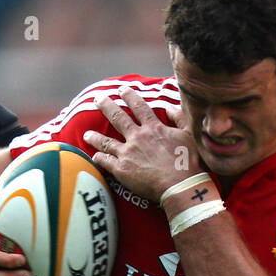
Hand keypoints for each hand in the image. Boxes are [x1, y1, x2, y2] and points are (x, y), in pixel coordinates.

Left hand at [82, 88, 200, 201]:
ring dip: (95, 137)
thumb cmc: (188, 162)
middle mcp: (137, 137)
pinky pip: (106, 162)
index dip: (129, 96)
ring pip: (106, 142)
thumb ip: (179, 119)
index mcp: (153, 128)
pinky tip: (94, 157)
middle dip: (106, 106)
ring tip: (86, 134)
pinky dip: (99, 158)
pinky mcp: (122, 170)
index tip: (122, 89)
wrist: (180, 186)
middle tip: (98, 99)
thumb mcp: (189, 135)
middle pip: (118, 118)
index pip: (138, 107)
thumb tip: (170, 107)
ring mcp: (127, 153)